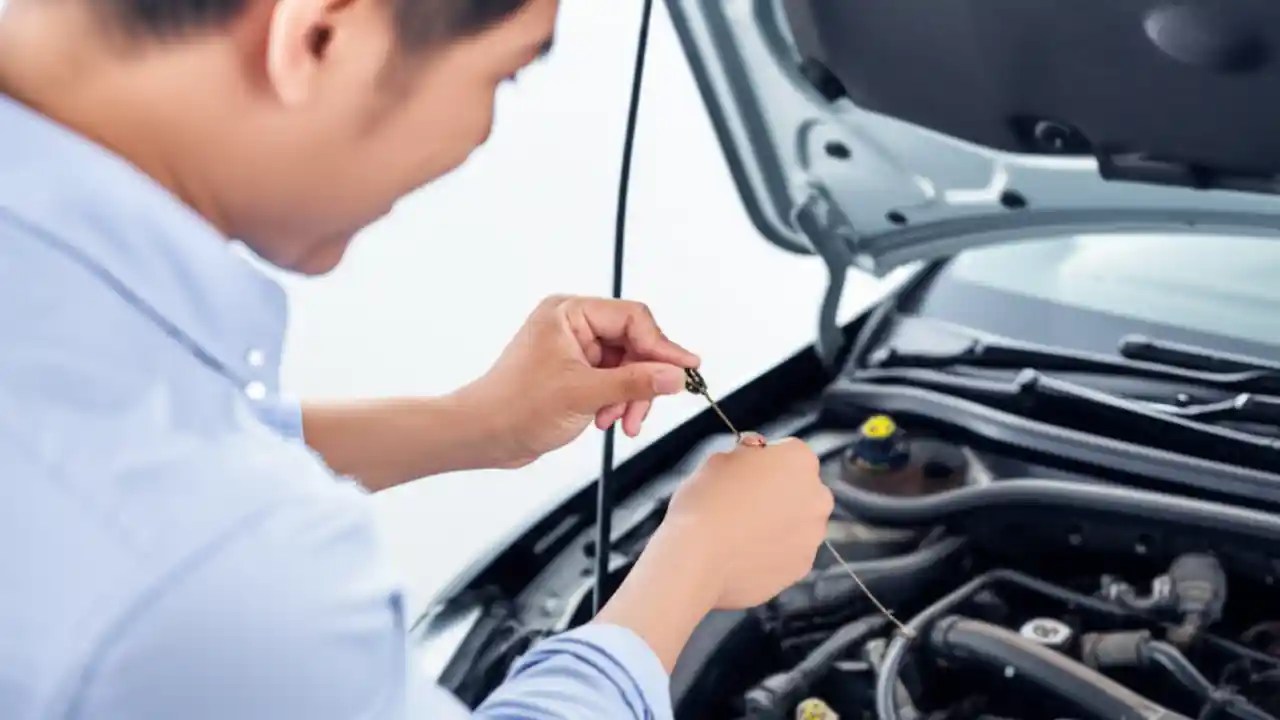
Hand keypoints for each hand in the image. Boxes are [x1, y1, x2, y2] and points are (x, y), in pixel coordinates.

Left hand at [456, 295, 698, 468]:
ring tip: (621, 420)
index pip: (632, 318)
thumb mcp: (583, 394)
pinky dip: (616, 401)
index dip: (662, 346)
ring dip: (630, 396)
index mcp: (568, 313)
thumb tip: (673, 375)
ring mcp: (573, 350)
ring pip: (626, 366)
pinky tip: (607, 420)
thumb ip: (634, 382)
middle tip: (647, 407)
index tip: (685, 369)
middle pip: (633, 344)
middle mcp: (572, 326)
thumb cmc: (514, 407)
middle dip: (642, 379)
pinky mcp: (574, 373)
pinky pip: (612, 381)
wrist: (483, 435)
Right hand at [660, 437, 832, 607]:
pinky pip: (789, 553)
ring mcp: (813, 535)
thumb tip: (754, 453)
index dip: (763, 461)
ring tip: (740, 533)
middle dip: (778, 493)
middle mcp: (817, 496)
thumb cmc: (705, 501)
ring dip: (777, 524)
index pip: (787, 452)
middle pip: (800, 489)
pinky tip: (744, 554)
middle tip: (743, 503)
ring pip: (797, 523)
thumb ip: (746, 453)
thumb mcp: (719, 459)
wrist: (697, 556)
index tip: (743, 473)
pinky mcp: (802, 566)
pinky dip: (773, 552)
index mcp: (799, 459)